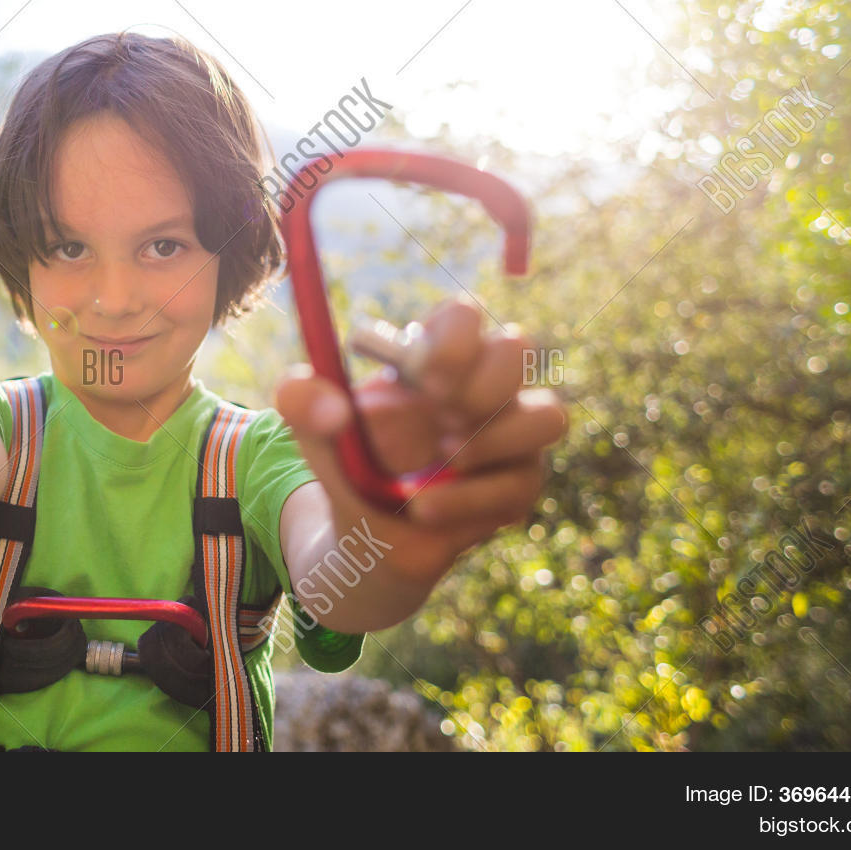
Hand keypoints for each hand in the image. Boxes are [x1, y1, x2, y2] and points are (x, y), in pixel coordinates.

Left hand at [274, 297, 566, 585]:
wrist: (364, 534)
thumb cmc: (347, 463)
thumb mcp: (312, 432)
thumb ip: (302, 403)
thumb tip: (326, 403)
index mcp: (432, 356)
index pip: (464, 315)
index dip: (452, 340)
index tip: (421, 380)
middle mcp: (480, 385)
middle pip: (518, 347)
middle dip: (482, 382)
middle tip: (439, 416)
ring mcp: (509, 435)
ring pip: (547, 415)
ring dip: (493, 439)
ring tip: (442, 459)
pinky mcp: (518, 485)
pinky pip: (519, 485)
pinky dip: (466, 500)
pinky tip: (422, 509)